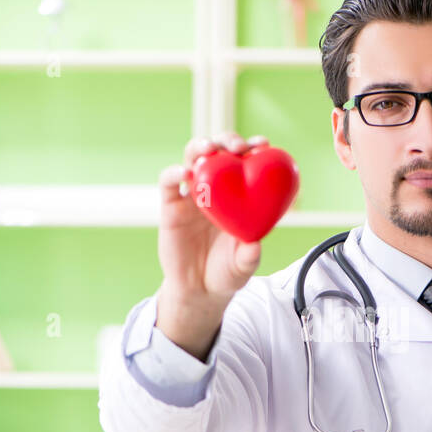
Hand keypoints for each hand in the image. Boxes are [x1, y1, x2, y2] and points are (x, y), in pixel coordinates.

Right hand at [154, 132, 268, 359]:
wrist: (198, 290)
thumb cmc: (226, 273)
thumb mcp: (242, 267)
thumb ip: (249, 257)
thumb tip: (255, 245)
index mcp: (238, 196)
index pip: (246, 164)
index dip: (253, 149)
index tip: (263, 144)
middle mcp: (215, 189)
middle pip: (219, 152)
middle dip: (227, 141)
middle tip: (237, 146)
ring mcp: (191, 195)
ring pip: (192, 159)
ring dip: (200, 147)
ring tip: (208, 149)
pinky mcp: (170, 206)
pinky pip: (168, 183)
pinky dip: (173, 173)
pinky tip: (183, 173)